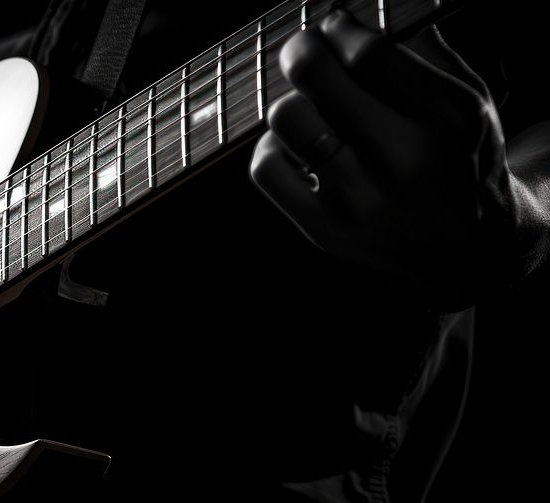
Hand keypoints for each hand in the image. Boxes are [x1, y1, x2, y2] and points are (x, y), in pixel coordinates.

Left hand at [250, 10, 521, 311]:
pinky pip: (265, 168)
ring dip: (291, 103)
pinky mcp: (323, 228)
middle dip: (302, 50)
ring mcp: (356, 199)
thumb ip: (427, 55)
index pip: (367, 52)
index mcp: (440, 119)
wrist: (465, 250)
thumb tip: (366, 21)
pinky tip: (295, 147)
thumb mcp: (468, 102)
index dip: (339, 30)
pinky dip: (271, 147)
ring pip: (286, 118)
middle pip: (315, 77)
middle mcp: (397, 160)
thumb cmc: (459, 162)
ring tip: (309, 108)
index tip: (335, 27)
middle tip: (305, 50)